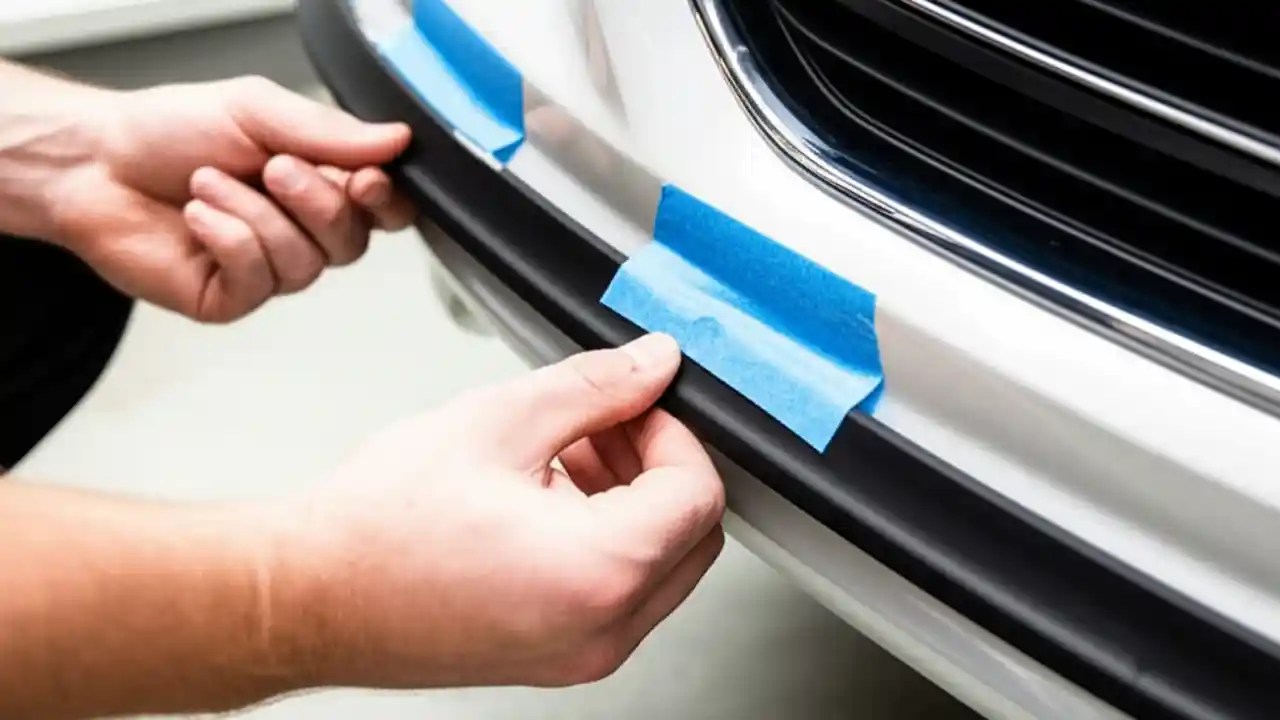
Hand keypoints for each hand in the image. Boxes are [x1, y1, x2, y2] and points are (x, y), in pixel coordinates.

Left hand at [46, 76, 416, 321]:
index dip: (385, 202)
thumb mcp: (258, 110)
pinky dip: (228, 240)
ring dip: (255, 215)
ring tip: (207, 183)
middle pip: (352, 242)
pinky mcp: (231, 298)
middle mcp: (300, 231)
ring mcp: (267, 269)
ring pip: (305, 264)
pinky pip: (257, 280)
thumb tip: (397, 140)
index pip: (386, 210)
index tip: (365, 179)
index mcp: (319, 183)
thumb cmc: (168, 131)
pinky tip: (198, 217)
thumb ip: (330, 131)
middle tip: (274, 168)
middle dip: (315, 203)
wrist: (94, 162)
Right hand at [266, 334, 725, 687]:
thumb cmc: (377, 525)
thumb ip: (595, 387)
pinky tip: (549, 498)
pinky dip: (608, 541)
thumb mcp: (499, 422)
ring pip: (660, 567)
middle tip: (607, 423)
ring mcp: (582, 654)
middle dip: (661, 466)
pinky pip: (618, 595)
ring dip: (635, 502)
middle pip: (693, 536)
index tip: (635, 404)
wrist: (306, 595)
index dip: (675, 433)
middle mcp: (604, 630)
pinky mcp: (557, 659)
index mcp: (601, 571)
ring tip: (567, 455)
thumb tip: (653, 365)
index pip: (700, 493)